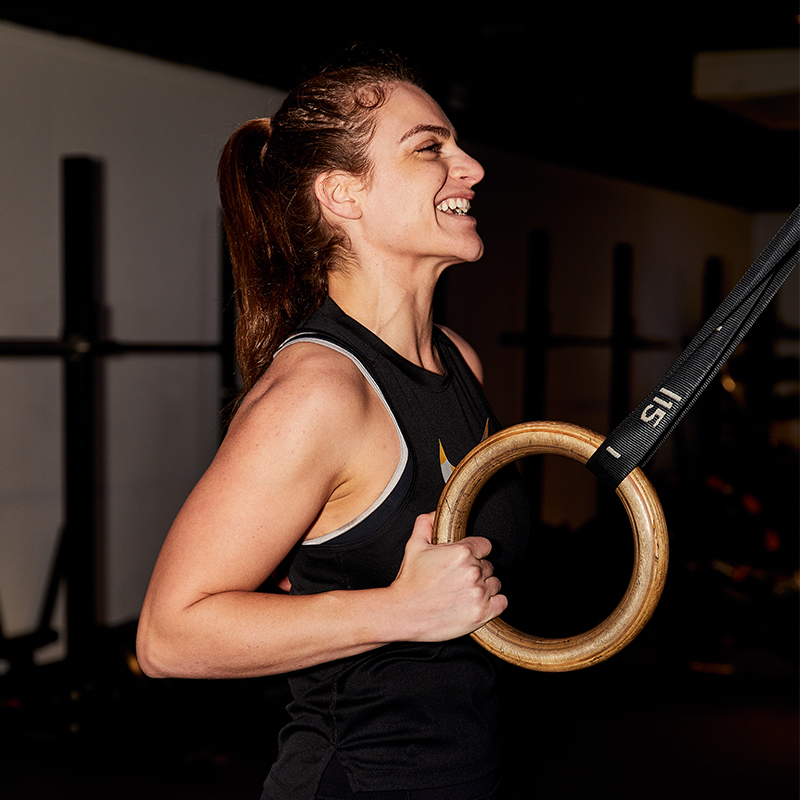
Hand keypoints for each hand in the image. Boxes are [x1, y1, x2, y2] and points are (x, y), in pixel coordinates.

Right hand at [389, 512, 506, 641]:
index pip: (485, 545)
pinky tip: (478, 602)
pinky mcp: (481, 613)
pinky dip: (493, 603)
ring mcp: (478, 593)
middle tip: (459, 578)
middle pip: (488, 565)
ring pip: (495, 583)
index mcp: (461, 552)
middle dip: (477, 570)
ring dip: (484, 587)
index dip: (475, 551)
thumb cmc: (409, 582)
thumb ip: (426, 524)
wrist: (404, 613)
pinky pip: (502, 602)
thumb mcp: (414, 546)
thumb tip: (435, 513)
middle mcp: (473, 572)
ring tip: (465, 591)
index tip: (466, 559)